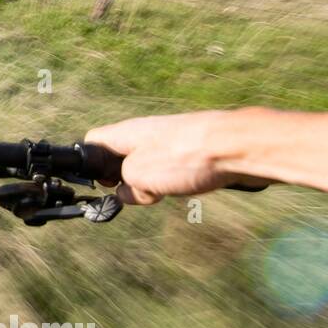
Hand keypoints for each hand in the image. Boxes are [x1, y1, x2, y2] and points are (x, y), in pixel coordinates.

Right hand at [85, 111, 272, 205]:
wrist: (236, 147)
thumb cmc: (184, 156)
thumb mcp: (138, 177)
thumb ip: (125, 187)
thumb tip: (126, 193)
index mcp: (125, 133)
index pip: (94, 141)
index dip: (91, 165)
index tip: (102, 184)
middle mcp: (145, 133)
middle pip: (122, 156)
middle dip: (125, 180)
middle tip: (136, 194)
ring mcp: (169, 140)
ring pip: (149, 165)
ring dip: (151, 183)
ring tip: (164, 192)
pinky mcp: (192, 149)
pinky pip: (172, 167)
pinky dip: (174, 180)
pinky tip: (186, 187)